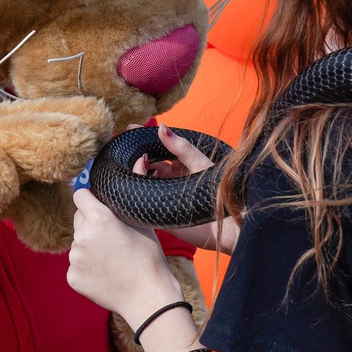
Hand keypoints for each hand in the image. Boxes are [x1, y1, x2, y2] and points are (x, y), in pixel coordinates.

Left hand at [68, 187, 180, 323]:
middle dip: (90, 224)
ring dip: (89, 247)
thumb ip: (131, 193)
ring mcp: (75, 258)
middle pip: (78, 219)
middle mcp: (81, 236)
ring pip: (78, 243)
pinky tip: (105, 274)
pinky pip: (76, 265)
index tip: (98, 206)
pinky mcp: (72, 277)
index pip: (80, 195)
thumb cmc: (149, 259)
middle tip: (111, 237)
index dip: (90, 199)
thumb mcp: (142, 223)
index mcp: (98, 218)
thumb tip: (139, 160)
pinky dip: (87, 268)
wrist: (148, 298)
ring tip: (112, 259)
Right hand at [133, 127, 239, 253]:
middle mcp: (167, 180)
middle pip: (145, 165)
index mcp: (178, 167)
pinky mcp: (158, 213)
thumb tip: (161, 127)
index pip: (156, 150)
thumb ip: (181, 146)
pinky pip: (140, 199)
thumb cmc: (218, 191)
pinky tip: (134, 177)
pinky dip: (135, 187)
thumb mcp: (199, 162)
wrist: (226, 224)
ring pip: (140, 180)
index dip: (144, 140)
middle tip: (124, 145)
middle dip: (134, 154)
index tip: (131, 128)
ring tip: (136, 161)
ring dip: (134, 169)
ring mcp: (162, 196)